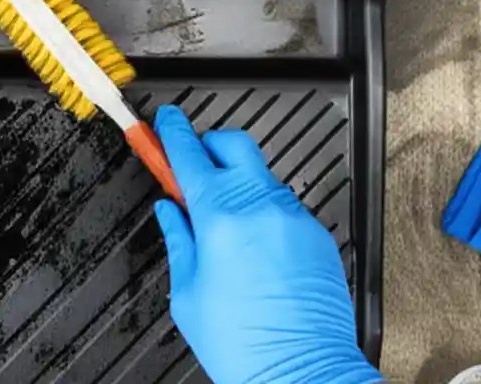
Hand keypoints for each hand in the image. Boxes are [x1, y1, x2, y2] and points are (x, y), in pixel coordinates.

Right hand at [152, 105, 380, 383]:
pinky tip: (252, 247)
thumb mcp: (188, 294)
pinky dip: (262, 211)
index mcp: (220, 216)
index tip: (164, 121)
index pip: (190, 154)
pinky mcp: (316, 234)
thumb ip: (179, 240)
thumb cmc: (242, 345)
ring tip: (222, 225)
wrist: (302, 373)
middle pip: (233, 143)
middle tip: (192, 167)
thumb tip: (170, 211)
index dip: (172, 132)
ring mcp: (293, 217)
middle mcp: (261, 205)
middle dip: (209, 145)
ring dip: (237, 183)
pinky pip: (282, 206)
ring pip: (260, 176)